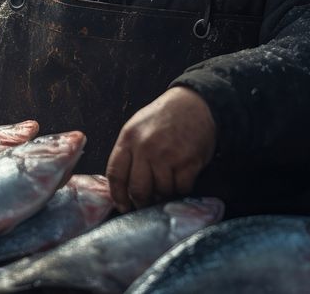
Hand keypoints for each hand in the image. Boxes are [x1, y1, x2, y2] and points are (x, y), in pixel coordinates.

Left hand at [106, 86, 216, 211]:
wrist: (193, 104)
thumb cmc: (163, 118)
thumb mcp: (136, 127)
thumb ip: (128, 153)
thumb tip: (123, 186)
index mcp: (129, 138)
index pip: (116, 174)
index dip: (117, 195)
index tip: (122, 206)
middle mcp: (146, 148)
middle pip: (138, 189)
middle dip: (141, 202)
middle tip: (145, 204)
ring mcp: (168, 155)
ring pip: (161, 191)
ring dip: (164, 195)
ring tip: (166, 186)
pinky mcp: (188, 162)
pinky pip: (182, 188)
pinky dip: (182, 189)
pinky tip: (181, 179)